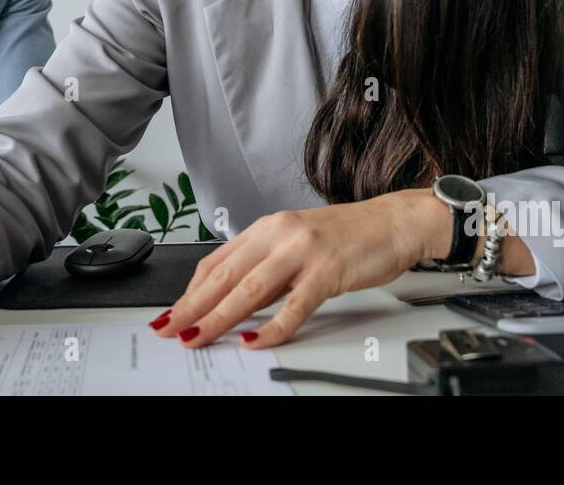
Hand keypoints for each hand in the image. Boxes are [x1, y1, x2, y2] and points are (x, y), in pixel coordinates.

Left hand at [150, 189, 446, 348]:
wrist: (393, 222)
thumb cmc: (348, 236)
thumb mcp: (297, 244)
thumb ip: (266, 270)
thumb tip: (232, 303)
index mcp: (268, 226)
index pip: (217, 260)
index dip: (191, 289)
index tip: (174, 311)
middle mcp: (280, 234)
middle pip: (225, 276)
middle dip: (193, 306)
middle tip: (170, 329)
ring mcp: (303, 251)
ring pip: (250, 290)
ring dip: (218, 318)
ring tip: (198, 337)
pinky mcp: (327, 271)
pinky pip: (293, 306)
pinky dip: (271, 327)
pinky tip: (255, 341)